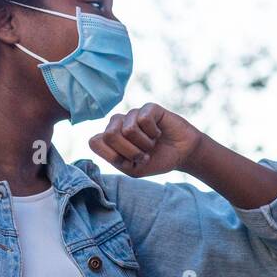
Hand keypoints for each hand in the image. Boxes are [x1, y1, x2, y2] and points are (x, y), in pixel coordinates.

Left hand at [88, 103, 205, 177]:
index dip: (112, 155)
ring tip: (152, 144)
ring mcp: (133, 114)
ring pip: (128, 129)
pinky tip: (158, 133)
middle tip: (143, 155)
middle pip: (109, 135)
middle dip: (129, 151)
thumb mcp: (132, 168)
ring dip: (144, 144)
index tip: (128, 162)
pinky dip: (154, 133)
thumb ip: (114, 158)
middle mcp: (118, 124)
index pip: (94, 142)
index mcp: (110, 139)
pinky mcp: (149, 108)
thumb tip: (102, 137)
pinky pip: (144, 120)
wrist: (182, 155)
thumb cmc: (156, 161)